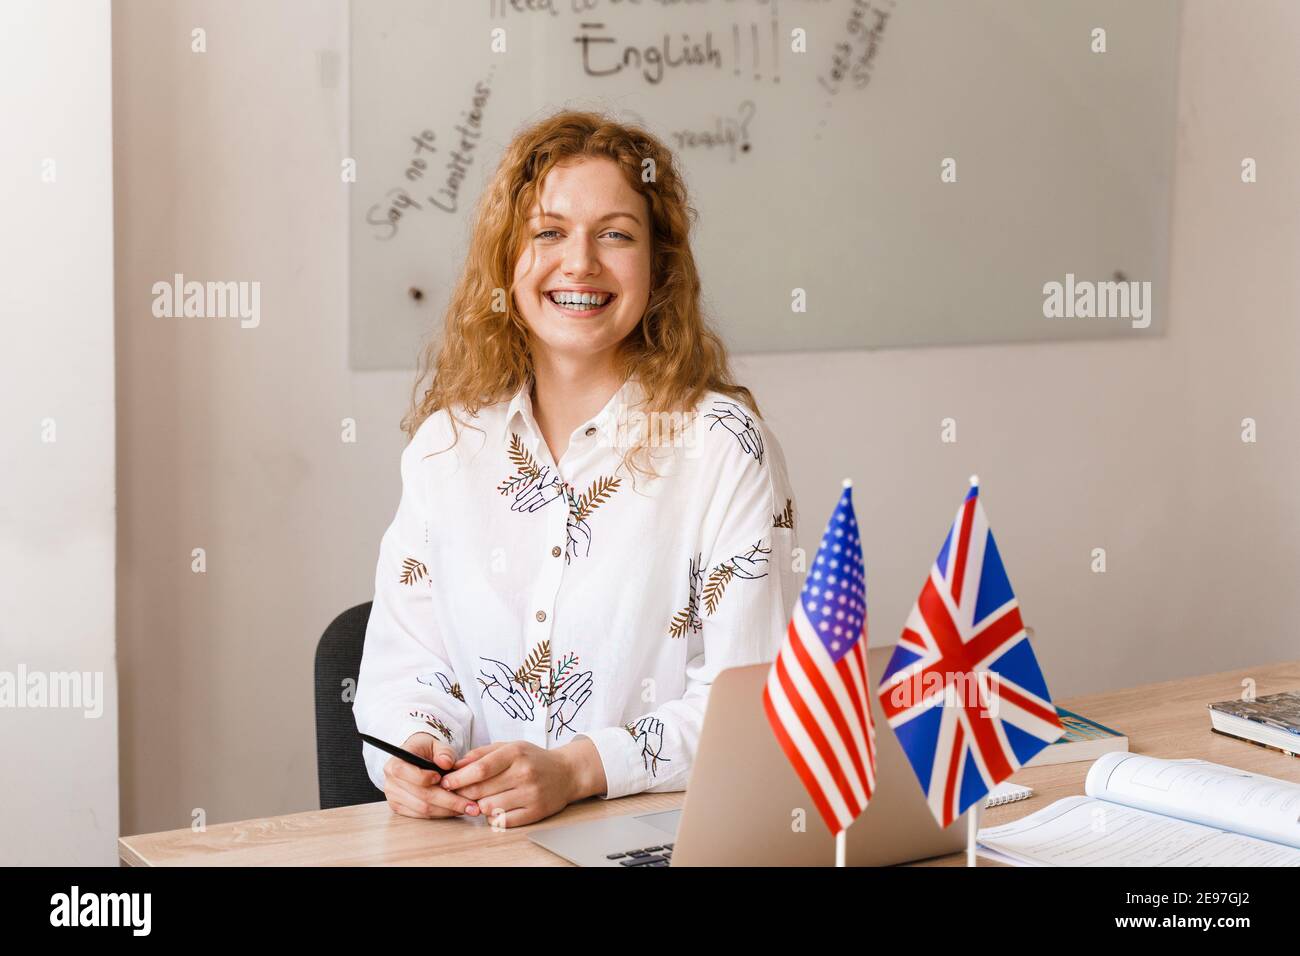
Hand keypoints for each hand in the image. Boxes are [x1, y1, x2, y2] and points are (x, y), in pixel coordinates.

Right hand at [382, 732, 480, 819]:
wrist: (416, 759)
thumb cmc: (426, 751)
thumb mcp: (435, 744)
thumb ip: (443, 752)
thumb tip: (446, 763)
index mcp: (395, 763)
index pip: (404, 772)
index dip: (424, 777)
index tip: (442, 778)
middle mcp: (391, 783)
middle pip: (421, 795)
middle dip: (448, 801)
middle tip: (470, 804)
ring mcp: (394, 798)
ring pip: (424, 809)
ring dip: (448, 810)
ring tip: (469, 808)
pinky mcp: (401, 809)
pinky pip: (423, 816)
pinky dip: (441, 814)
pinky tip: (457, 810)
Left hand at [438, 738, 606, 827]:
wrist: (567, 772)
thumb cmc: (533, 758)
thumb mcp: (510, 747)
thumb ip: (482, 753)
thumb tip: (456, 765)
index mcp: (516, 753)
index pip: (480, 769)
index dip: (458, 778)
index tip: (445, 782)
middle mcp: (524, 773)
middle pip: (481, 790)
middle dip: (463, 793)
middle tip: (456, 793)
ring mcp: (531, 794)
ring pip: (489, 808)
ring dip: (479, 806)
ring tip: (481, 799)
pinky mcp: (536, 812)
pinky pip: (503, 821)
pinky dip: (493, 817)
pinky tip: (495, 808)